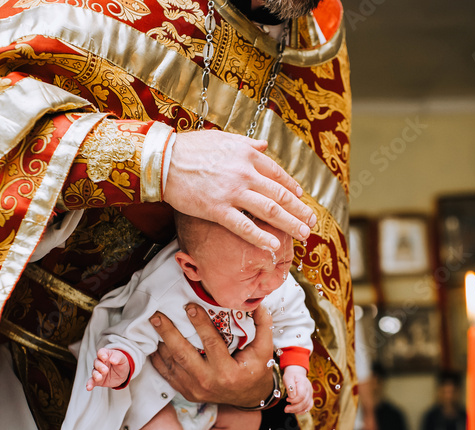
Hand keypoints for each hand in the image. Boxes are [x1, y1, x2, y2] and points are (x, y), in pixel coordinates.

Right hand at [86, 348, 130, 389]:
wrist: (122, 374)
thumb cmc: (120, 363)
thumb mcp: (122, 358)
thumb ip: (118, 357)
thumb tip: (112, 360)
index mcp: (105, 354)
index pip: (101, 352)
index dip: (102, 355)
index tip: (105, 358)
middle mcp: (100, 362)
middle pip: (97, 363)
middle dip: (100, 367)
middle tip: (105, 370)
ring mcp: (98, 371)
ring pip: (94, 372)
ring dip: (95, 375)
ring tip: (98, 378)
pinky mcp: (98, 380)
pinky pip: (92, 382)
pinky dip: (90, 384)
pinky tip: (88, 387)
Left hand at [149, 303, 273, 405]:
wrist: (249, 397)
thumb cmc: (255, 370)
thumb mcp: (264, 349)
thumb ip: (263, 325)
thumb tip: (257, 303)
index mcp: (227, 372)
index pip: (211, 343)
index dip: (200, 324)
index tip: (190, 307)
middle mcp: (208, 382)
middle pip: (183, 354)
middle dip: (168, 333)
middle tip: (157, 316)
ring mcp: (195, 389)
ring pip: (172, 363)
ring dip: (161, 343)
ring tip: (154, 324)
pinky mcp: (187, 392)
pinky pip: (168, 374)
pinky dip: (159, 359)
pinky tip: (154, 344)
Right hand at [164, 130, 315, 250]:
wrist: (162, 160)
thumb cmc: (190, 148)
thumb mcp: (223, 139)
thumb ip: (246, 144)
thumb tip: (265, 146)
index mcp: (247, 155)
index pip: (278, 174)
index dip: (292, 188)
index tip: (301, 198)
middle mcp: (245, 173)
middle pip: (280, 194)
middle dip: (299, 210)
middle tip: (312, 222)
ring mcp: (232, 192)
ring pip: (269, 210)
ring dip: (289, 224)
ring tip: (303, 235)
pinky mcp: (217, 208)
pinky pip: (244, 226)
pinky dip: (261, 236)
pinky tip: (274, 245)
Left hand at [283, 365, 312, 413]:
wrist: (297, 373)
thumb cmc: (291, 376)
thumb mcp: (288, 378)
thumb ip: (290, 386)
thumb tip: (292, 396)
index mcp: (304, 383)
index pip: (301, 395)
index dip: (294, 400)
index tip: (287, 399)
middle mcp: (309, 389)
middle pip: (304, 402)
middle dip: (294, 408)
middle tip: (285, 409)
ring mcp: (310, 394)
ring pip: (307, 405)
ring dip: (297, 410)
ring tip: (288, 410)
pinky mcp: (310, 398)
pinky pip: (309, 406)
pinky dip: (303, 411)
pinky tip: (297, 412)